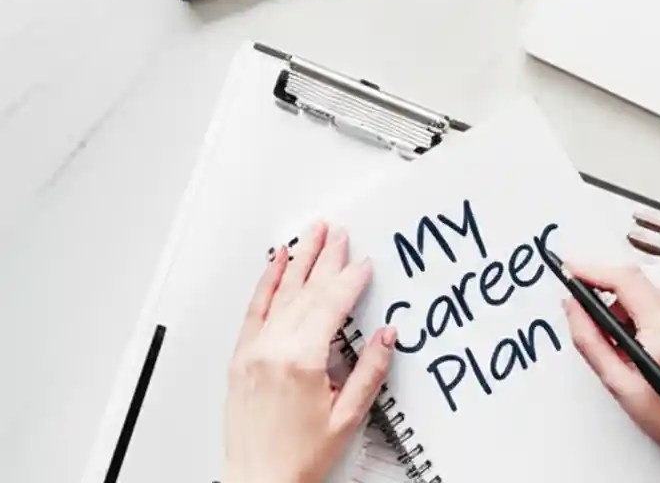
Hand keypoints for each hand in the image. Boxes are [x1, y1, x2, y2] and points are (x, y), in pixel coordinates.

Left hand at [225, 222, 396, 482]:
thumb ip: (370, 371)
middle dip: (326, 259)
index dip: (350, 280)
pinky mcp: (241, 358)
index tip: (364, 263)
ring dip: (298, 260)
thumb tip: (386, 336)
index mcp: (301, 362)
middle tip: (340, 234)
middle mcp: (272, 350)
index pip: (331, 305)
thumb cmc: (298, 458)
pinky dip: (267, 282)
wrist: (257, 482)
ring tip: (311, 234)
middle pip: (306, 292)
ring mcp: (253, 352)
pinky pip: (255, 310)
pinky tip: (276, 263)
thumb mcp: (348, 417)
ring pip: (280, 294)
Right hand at [563, 263, 659, 482]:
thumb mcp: (620, 385)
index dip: (593, 271)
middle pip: (638, 284)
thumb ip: (591, 341)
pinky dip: (650, 318)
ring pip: (652, 295)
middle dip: (609, 296)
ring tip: (627, 348)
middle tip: (594, 322)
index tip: (573, 271)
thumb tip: (574, 308)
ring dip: (631, 310)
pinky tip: (648, 347)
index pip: (625, 281)